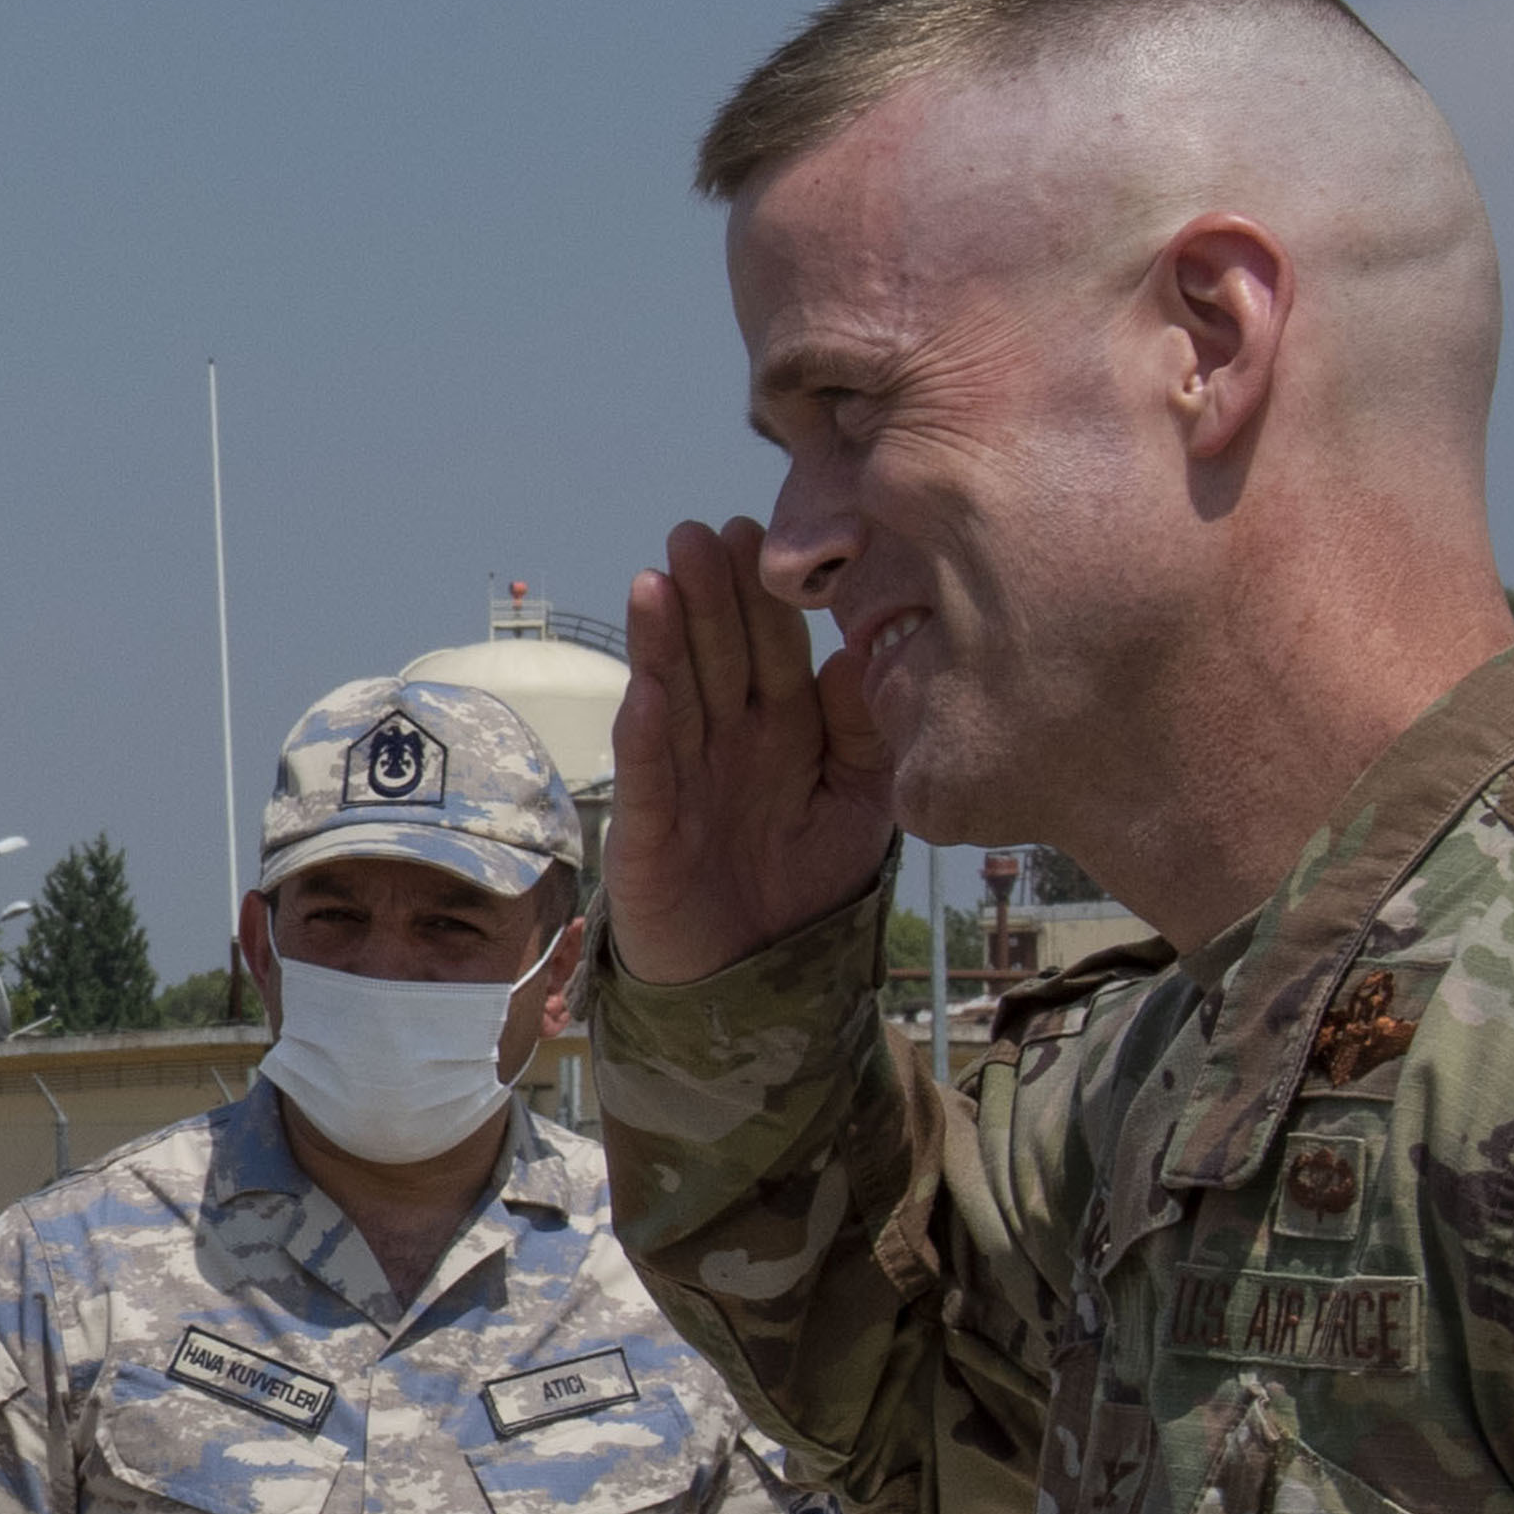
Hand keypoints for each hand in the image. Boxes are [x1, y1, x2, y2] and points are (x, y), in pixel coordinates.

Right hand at [609, 511, 902, 986]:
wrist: (759, 982)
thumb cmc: (808, 889)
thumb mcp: (860, 803)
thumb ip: (865, 732)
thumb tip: (855, 655)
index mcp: (780, 729)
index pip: (769, 649)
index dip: (762, 596)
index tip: (758, 531)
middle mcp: (727, 744)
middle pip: (715, 657)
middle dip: (706, 595)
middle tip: (699, 531)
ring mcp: (685, 782)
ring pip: (675, 698)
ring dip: (663, 641)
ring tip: (658, 578)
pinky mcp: (652, 833)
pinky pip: (651, 777)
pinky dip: (647, 734)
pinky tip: (647, 690)